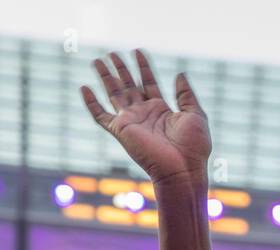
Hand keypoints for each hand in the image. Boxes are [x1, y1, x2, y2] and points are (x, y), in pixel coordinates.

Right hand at [81, 50, 210, 188]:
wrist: (182, 169)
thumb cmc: (193, 147)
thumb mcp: (195, 114)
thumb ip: (186, 94)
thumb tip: (179, 74)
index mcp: (161, 110)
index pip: (149, 83)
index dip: (143, 67)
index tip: (138, 51)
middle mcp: (144, 114)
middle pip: (128, 86)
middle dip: (121, 69)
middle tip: (112, 53)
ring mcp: (131, 121)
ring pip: (114, 94)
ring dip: (106, 77)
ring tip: (98, 60)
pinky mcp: (121, 130)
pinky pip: (101, 116)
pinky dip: (91, 103)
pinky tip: (84, 88)